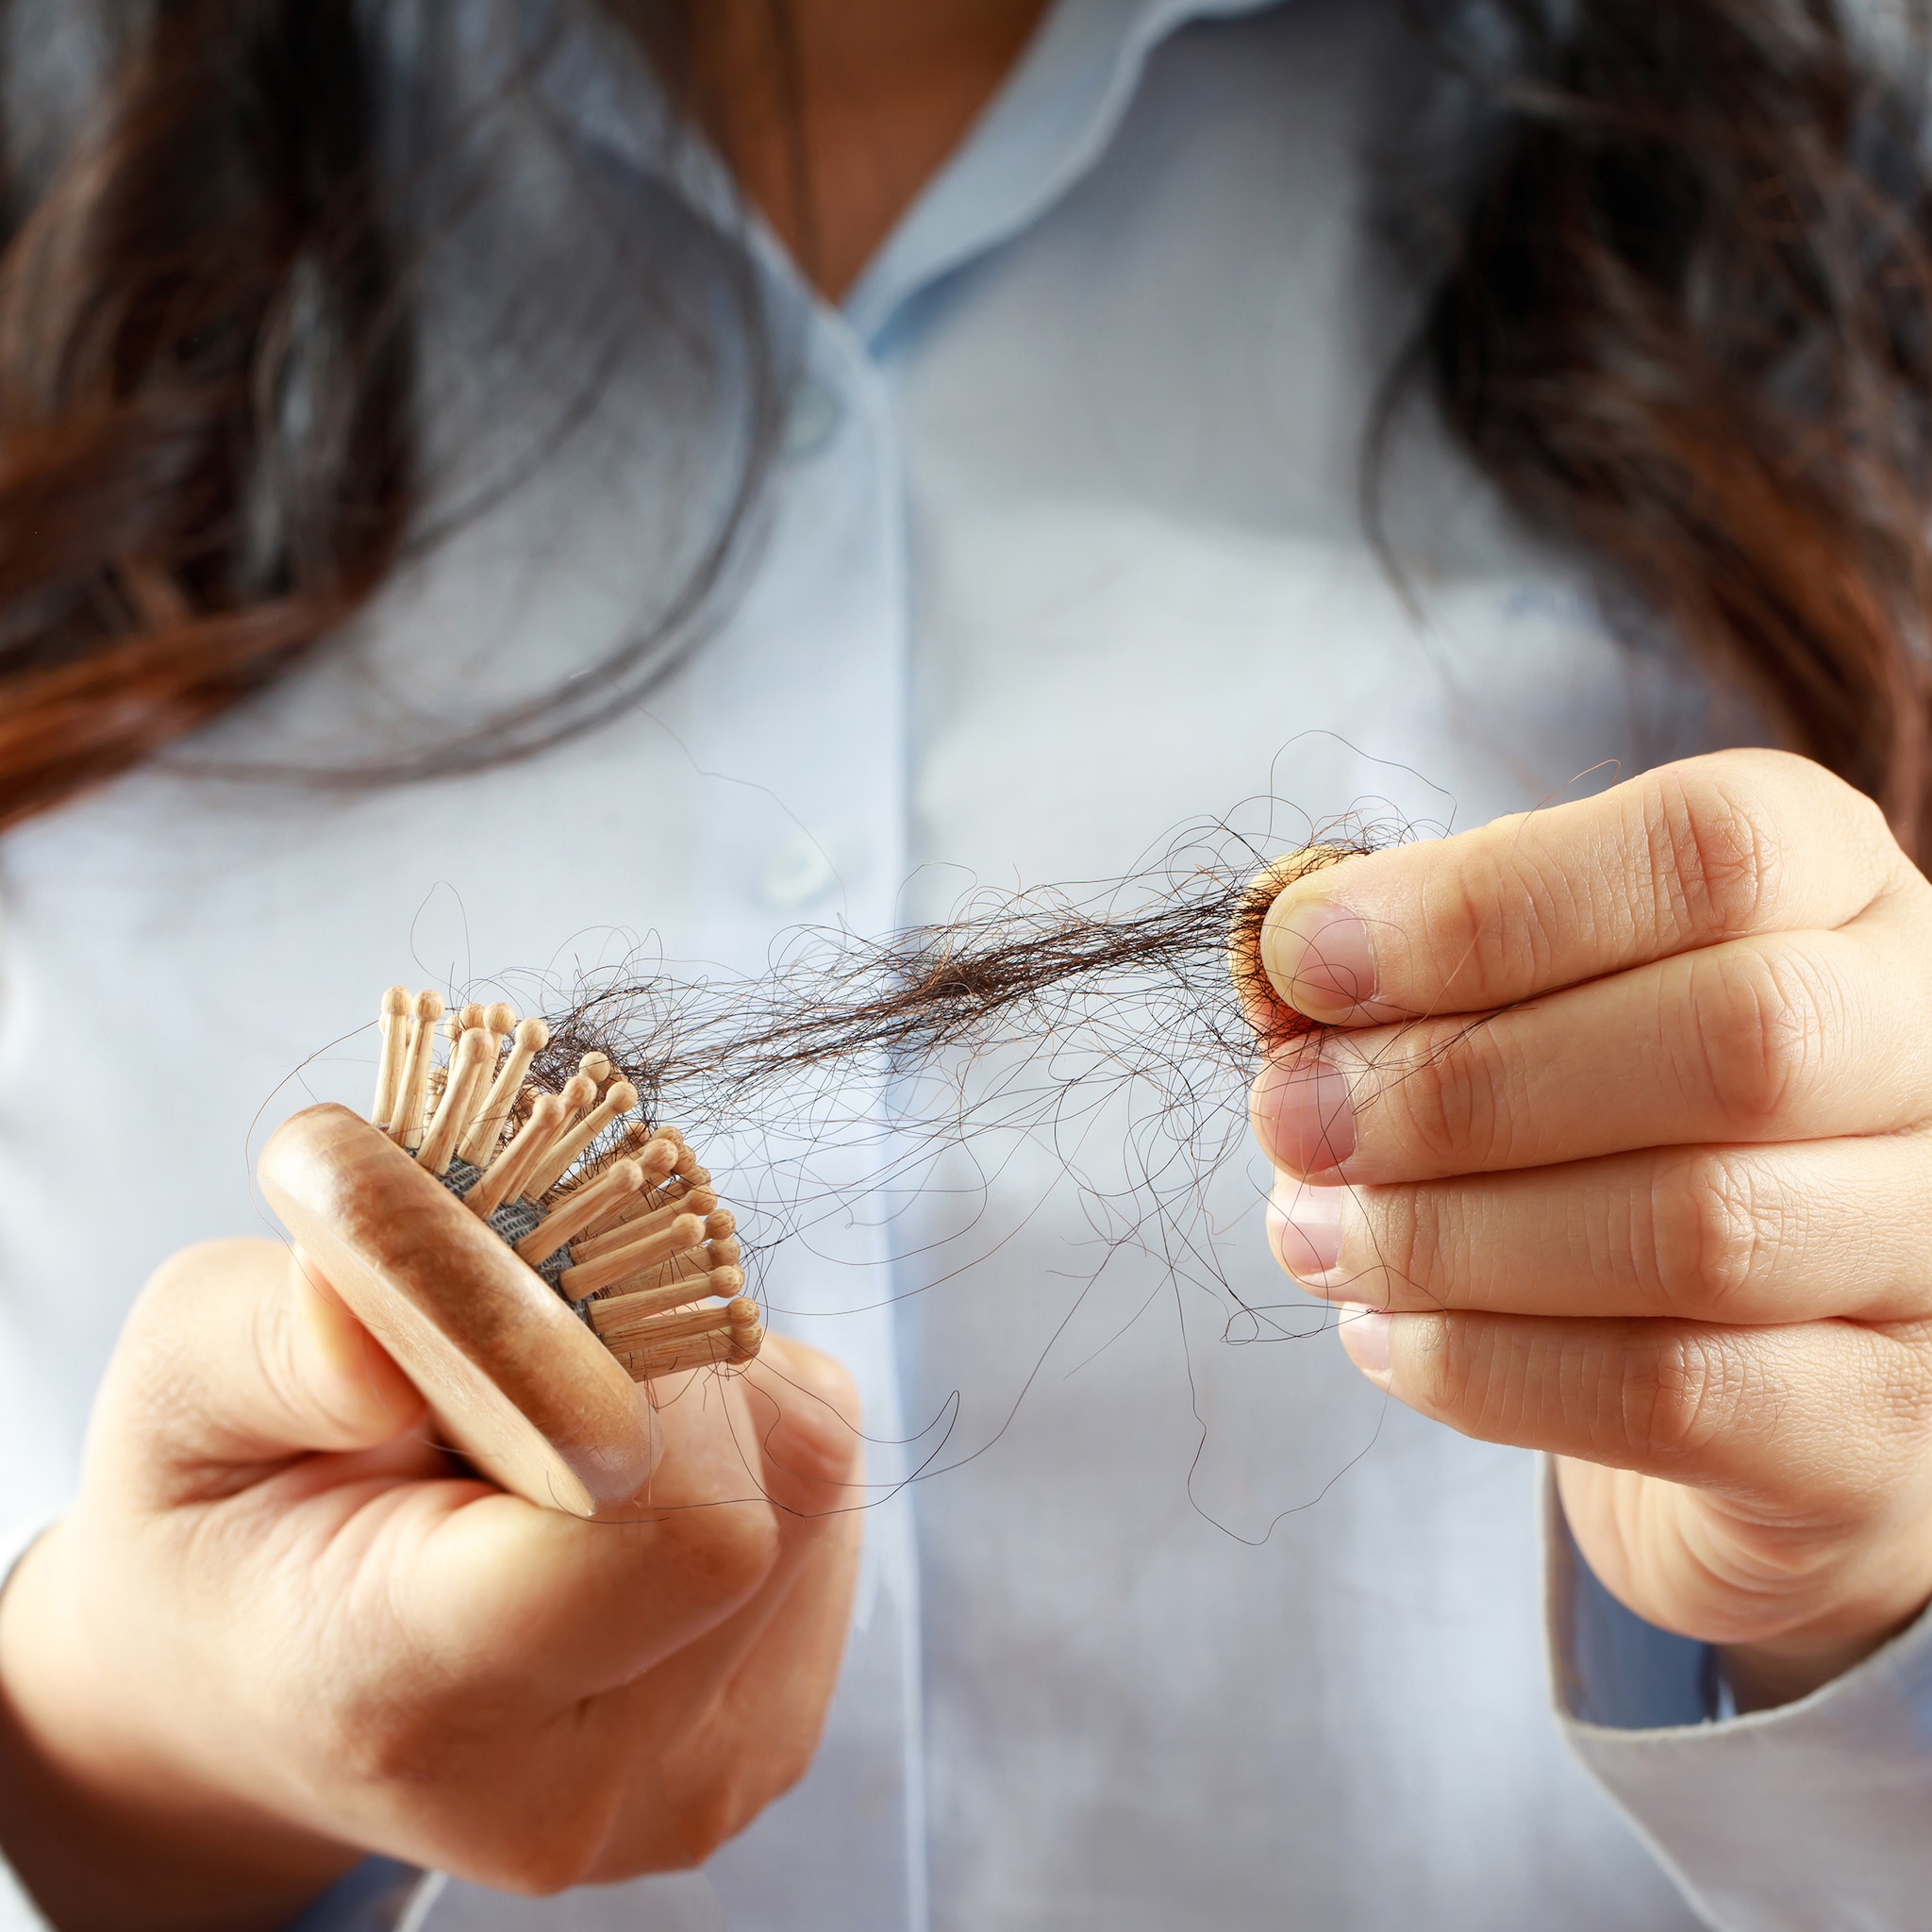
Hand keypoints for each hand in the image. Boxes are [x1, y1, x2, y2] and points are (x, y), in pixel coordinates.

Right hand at [0, 1240, 860, 1931]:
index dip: (647, 1377)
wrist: (263, 1694)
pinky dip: (742, 1452)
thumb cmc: (224, 1523)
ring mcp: (687, 1781)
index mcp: (408, 1693)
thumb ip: (275, 1341)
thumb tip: (409, 1308)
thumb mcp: (179, 1391)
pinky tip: (620, 1481)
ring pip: (808, 1480)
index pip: (662, 1532)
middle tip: (541, 1341)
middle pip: (759, 1492)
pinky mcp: (764, 1741)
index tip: (550, 1291)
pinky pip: (821, 1516)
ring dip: (711, 1398)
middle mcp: (575, 1779)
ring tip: (561, 1420)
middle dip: (669, 1362)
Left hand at [1249, 749, 1931, 1710]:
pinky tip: (1384, 1335)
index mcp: (1844, 892)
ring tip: (1312, 1231)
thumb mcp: (1523, 997)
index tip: (1299, 959)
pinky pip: (1676, 1399)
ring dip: (1449, 1235)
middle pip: (1732, 1039)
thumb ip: (1407, 967)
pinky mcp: (1884, 1433)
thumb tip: (1273, 955)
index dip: (1480, 904)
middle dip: (1457, 1084)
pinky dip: (1486, 1366)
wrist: (1748, 1361)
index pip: (1710, 851)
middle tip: (1292, 1118)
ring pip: (1701, 1232)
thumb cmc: (1609, 1125)